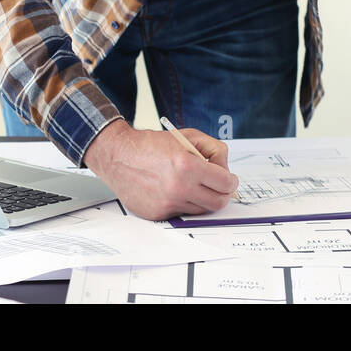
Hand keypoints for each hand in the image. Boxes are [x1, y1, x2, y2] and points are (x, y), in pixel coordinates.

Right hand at [82, 120, 239, 220]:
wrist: (119, 156)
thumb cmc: (151, 145)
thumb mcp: (188, 136)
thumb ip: (214, 150)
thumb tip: (225, 169)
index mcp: (187, 167)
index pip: (225, 183)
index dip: (231, 180)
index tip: (230, 178)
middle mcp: (178, 188)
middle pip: (217, 203)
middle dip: (223, 194)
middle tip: (220, 186)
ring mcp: (167, 204)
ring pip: (200, 210)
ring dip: (202, 198)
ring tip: (193, 184)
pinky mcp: (158, 214)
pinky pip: (181, 212)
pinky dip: (183, 203)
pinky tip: (174, 189)